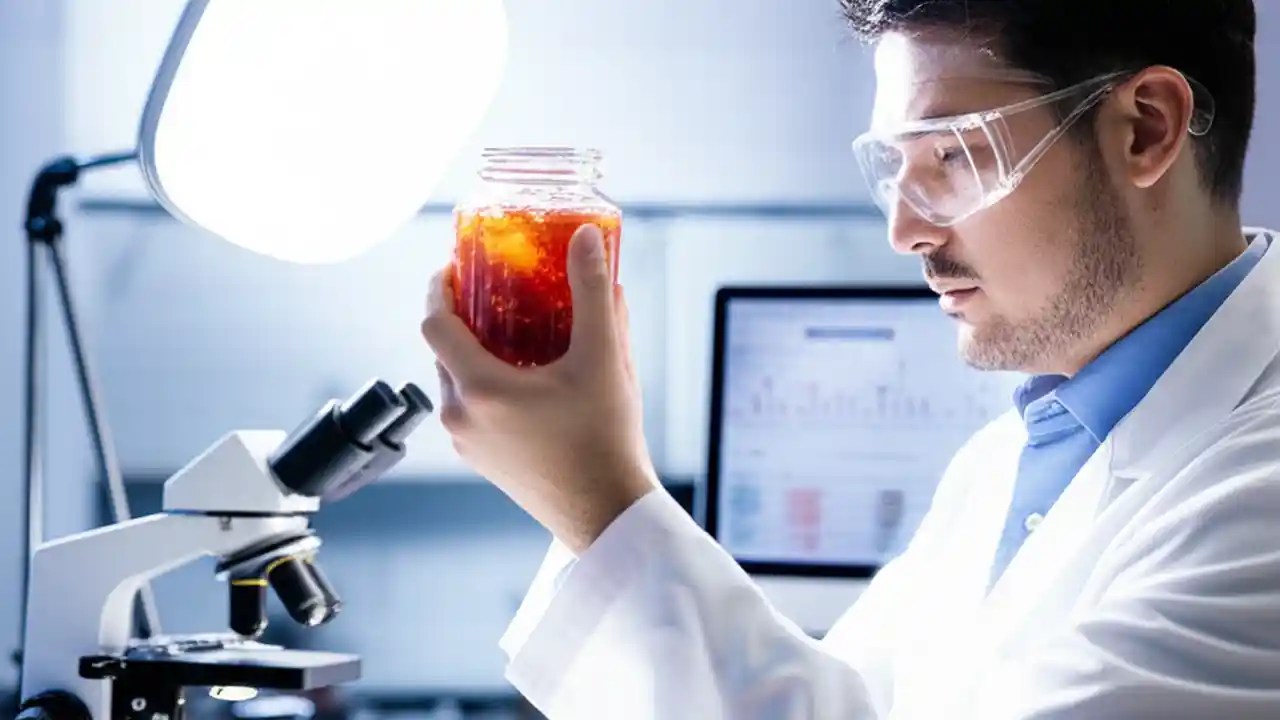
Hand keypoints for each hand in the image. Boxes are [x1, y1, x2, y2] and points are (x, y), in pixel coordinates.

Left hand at [421, 224, 659, 551]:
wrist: (608, 514)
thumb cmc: (605, 441)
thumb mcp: (603, 358)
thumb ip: (592, 291)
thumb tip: (586, 237)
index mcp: (480, 389)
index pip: (434, 322)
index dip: (442, 287)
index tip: (458, 265)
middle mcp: (462, 417)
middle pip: (443, 349)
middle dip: (464, 315)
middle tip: (495, 289)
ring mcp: (468, 444)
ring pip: (456, 380)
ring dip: (476, 350)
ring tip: (515, 330)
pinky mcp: (483, 461)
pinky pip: (471, 407)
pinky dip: (486, 381)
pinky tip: (527, 374)